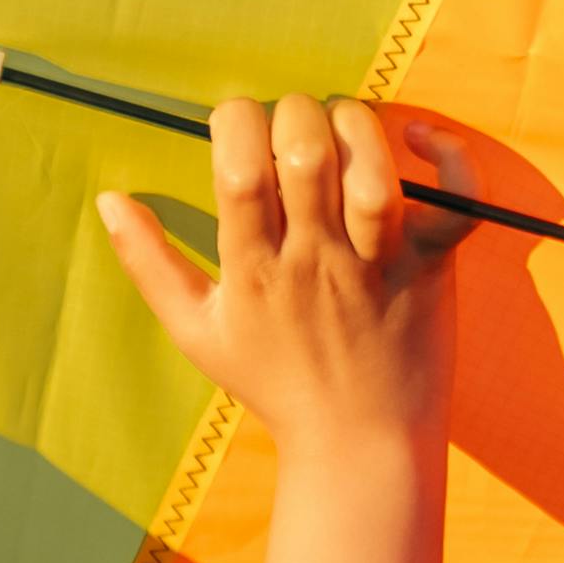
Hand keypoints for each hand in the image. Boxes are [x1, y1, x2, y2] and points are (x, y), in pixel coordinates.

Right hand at [98, 95, 468, 455]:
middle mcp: (314, 262)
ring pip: (373, 170)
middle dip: (296, 114)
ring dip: (359, 127)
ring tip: (346, 131)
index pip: (237, 168)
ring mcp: (375, 264)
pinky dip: (451, 161)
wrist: (356, 447)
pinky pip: (455, 204)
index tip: (241, 129)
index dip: (236, 120)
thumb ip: (150, 265)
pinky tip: (424, 138)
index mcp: (252, 271)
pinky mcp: (429, 268)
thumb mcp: (196, 333)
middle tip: (296, 131)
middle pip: (305, 152)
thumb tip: (108, 201)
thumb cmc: (275, 385)